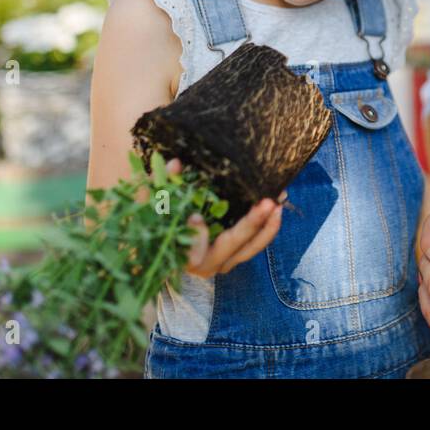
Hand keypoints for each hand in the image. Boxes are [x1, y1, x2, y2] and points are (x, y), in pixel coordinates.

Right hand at [165, 158, 284, 277]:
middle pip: (231, 246)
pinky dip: (267, 227)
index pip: (193, 252)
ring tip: (279, 203)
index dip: (196, 236)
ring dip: (267, 226)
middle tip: (265, 203)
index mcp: (181, 257)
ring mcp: (223, 262)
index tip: (195, 216)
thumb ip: (157, 187)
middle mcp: (205, 266)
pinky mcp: (235, 256)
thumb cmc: (155, 226)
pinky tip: (278, 206)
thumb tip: (175, 164)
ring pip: (250, 248)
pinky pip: (255, 245)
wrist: (164, 250)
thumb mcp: (151, 207)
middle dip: (250, 225)